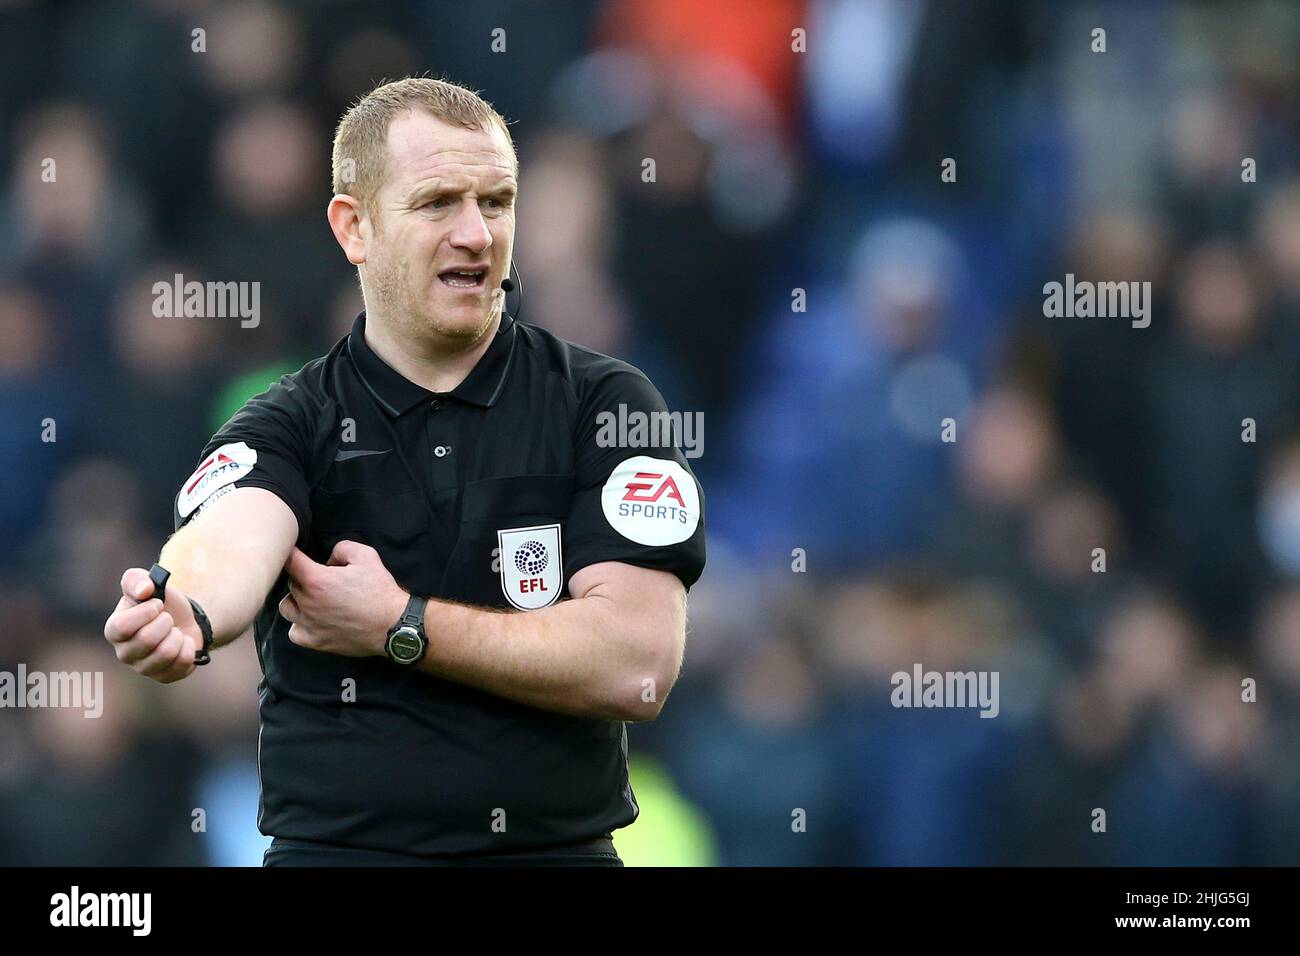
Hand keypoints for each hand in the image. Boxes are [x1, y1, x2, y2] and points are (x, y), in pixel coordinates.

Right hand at [103, 568, 202, 683]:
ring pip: (166, 653)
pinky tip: (183, 643)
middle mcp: (124, 653)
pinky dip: (189, 648)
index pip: (121, 626)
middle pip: (147, 639)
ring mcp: (144, 668)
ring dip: (178, 635)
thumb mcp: (148, 582)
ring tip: (175, 631)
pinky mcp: (164, 676)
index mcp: (114, 630)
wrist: (183, 618)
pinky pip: (182, 664)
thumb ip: (137, 579)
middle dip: (166, 622)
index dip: (145, 612)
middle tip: (168, 618)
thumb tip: (144, 590)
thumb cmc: (161, 601)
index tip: (158, 604)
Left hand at [280, 542, 407, 656]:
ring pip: (286, 607)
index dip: (291, 552)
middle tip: (322, 576)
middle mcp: (308, 603)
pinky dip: (299, 624)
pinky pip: (294, 631)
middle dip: (303, 576)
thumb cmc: (380, 591)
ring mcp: (309, 624)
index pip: (289, 561)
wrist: (392, 625)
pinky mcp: (316, 641)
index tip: (295, 551)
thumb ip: (341, 548)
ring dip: (296, 599)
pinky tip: (313, 619)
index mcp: (317, 580)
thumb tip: (329, 560)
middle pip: (290, 583)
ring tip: (313, 598)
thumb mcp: (366, 556)